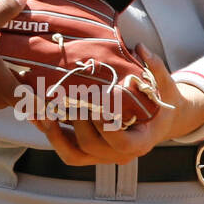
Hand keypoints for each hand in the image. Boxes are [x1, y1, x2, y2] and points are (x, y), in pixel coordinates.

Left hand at [27, 45, 203, 165]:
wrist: (159, 120)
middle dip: (78, 119)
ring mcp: (103, 156)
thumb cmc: (161, 101)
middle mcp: (121, 155)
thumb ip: (155, 68)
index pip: (121, 143)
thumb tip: (140, 47)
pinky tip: (38, 116)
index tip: (99, 102)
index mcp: (141, 141)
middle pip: (92, 145)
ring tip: (44, 109)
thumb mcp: (164, 84)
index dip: (107, 125)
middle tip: (69, 95)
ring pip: (74, 154)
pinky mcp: (88, 153)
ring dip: (56, 133)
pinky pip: (67, 151)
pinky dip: (52, 135)